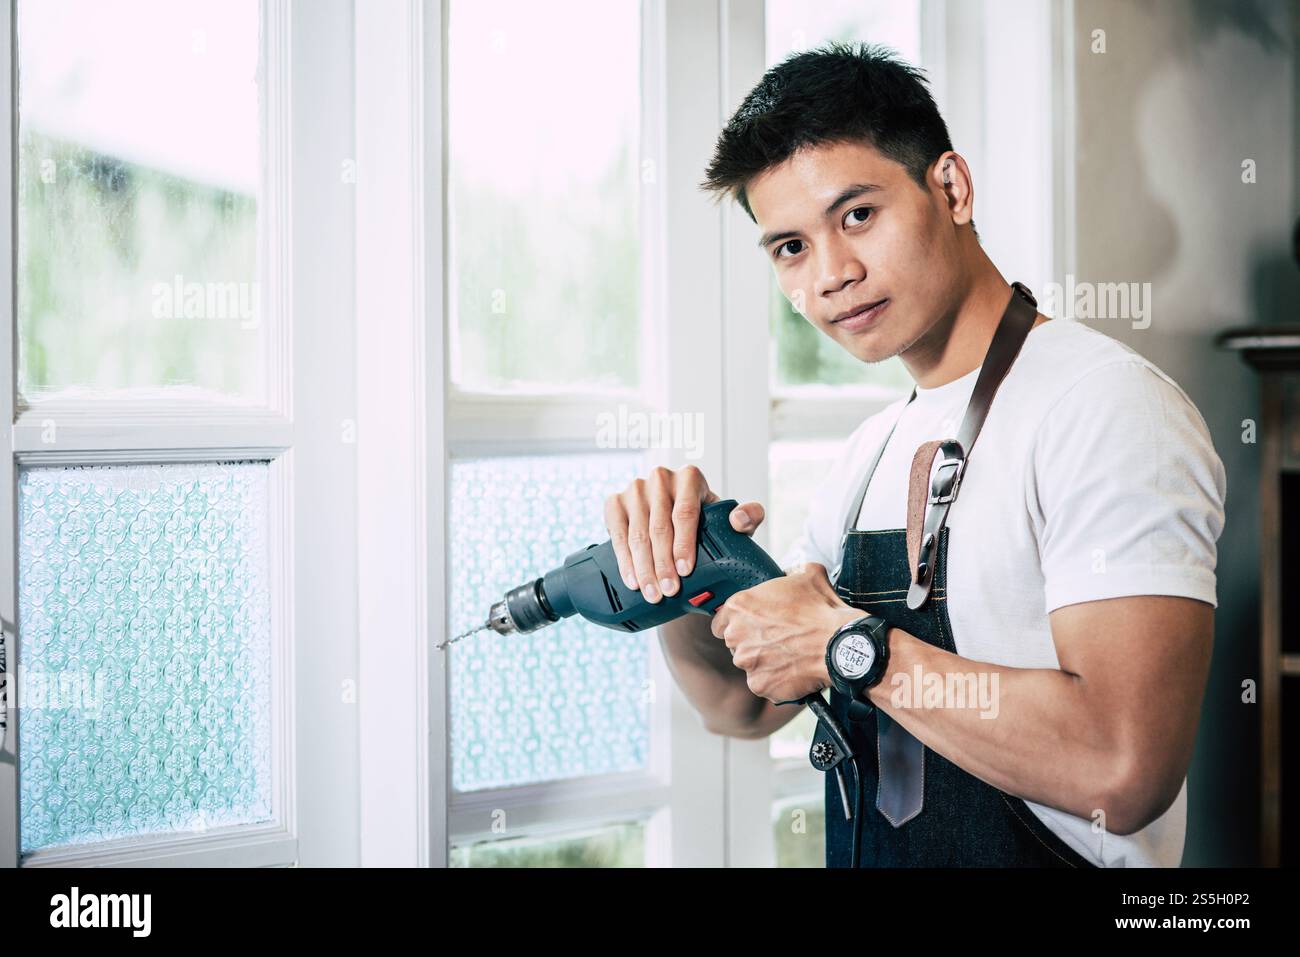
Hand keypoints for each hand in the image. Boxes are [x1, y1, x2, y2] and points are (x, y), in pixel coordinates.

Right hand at [604, 466, 763, 603]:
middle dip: (663, 563)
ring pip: (637, 534)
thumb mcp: (729, 519)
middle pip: (659, 527)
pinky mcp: (615, 502)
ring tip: (653, 593)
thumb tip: (739, 520)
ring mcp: (635, 488)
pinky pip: (617, 535)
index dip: (684, 544)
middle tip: (668, 591)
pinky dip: (625, 561)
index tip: (685, 571)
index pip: (685, 512)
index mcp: (690, 477)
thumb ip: (749, 517)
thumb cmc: (706, 520)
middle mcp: (660, 477)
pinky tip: (633, 580)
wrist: (675, 520)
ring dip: (644, 568)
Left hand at [710, 562, 861, 702]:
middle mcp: (737, 635)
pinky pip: (762, 683)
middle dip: (752, 642)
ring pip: (749, 664)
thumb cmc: (822, 611)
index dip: (738, 623)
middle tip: (777, 639)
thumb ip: (790, 571)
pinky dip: (774, 680)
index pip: (721, 621)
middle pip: (735, 643)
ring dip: (763, 661)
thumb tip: (791, 572)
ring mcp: (747, 662)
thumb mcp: (807, 574)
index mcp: (739, 606)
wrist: (839, 644)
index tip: (753, 625)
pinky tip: (792, 669)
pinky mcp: (759, 684)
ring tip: (788, 655)